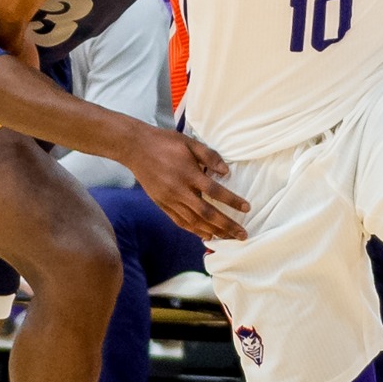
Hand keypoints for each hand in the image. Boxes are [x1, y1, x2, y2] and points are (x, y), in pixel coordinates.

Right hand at [124, 127, 249, 241]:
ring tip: (228, 239)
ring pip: (194, 221)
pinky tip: (205, 235)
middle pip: (207, 213)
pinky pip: (180, 221)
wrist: (136, 148)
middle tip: (242, 235)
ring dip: (213, 231)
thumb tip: (227, 172)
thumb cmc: (165, 142)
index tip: (247, 208)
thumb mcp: (190, 142)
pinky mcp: (162, 204)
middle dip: (226, 226)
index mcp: (189, 174)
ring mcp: (169, 200)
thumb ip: (210, 156)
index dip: (232, 201)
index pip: (215, 191)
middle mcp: (180, 190)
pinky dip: (194, 230)